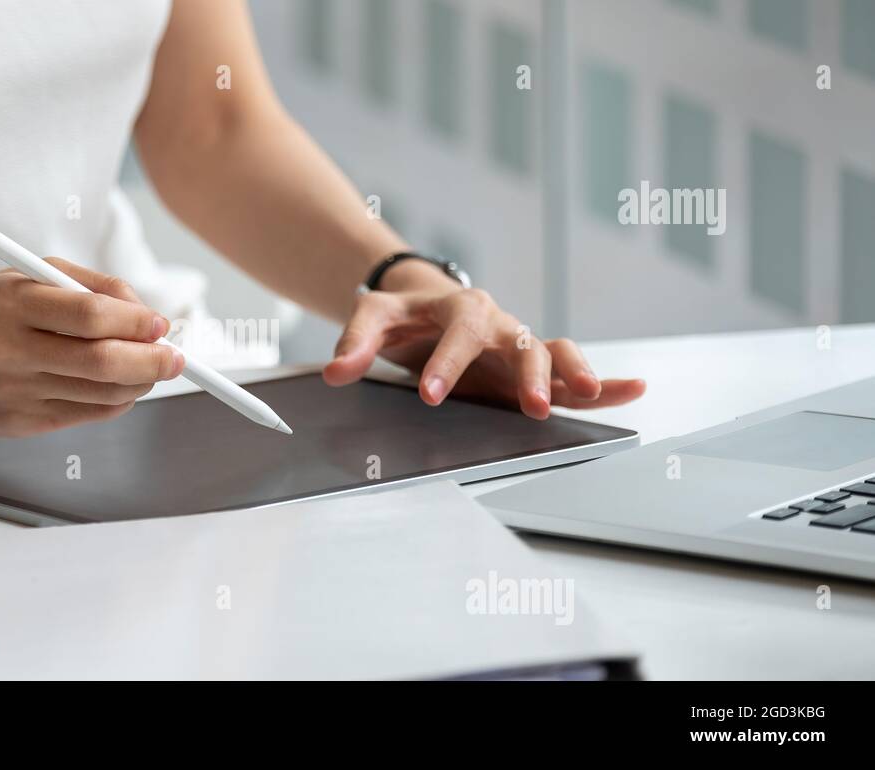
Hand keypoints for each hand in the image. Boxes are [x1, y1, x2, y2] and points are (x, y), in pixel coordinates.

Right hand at [0, 259, 184, 435]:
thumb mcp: (23, 278)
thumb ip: (87, 287)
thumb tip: (147, 314)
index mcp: (10, 303)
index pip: (90, 315)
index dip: (137, 321)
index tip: (161, 323)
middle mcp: (9, 350)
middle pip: (102, 362)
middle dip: (152, 361)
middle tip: (175, 357)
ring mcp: (13, 393)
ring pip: (99, 395)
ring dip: (139, 383)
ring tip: (151, 368)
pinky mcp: (17, 424)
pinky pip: (84, 415)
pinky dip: (114, 402)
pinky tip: (123, 388)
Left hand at [322, 287, 644, 418]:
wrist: (423, 305)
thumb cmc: (402, 314)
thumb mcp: (373, 317)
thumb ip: (354, 341)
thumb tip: (335, 371)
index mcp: (459, 307)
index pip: (458, 332)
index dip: (447, 362)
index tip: (432, 394)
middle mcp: (498, 324)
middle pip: (521, 342)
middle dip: (528, 374)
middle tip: (530, 406)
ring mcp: (518, 346)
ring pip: (554, 354)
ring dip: (572, 374)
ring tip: (586, 395)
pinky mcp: (531, 369)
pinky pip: (573, 372)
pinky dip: (606, 382)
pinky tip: (635, 389)